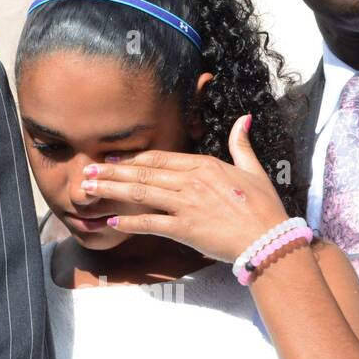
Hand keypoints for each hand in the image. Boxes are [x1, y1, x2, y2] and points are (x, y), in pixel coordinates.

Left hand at [80, 114, 289, 262]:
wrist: (270, 239)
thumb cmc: (264, 207)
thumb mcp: (254, 169)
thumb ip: (241, 144)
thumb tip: (245, 118)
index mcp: (204, 165)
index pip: (159, 158)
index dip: (132, 158)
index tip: (112, 159)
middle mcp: (191, 181)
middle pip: (142, 172)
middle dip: (111, 172)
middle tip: (87, 171)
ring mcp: (186, 204)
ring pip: (140, 193)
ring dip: (110, 190)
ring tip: (87, 190)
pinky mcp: (185, 229)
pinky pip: (150, 223)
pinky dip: (128, 222)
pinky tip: (111, 221)